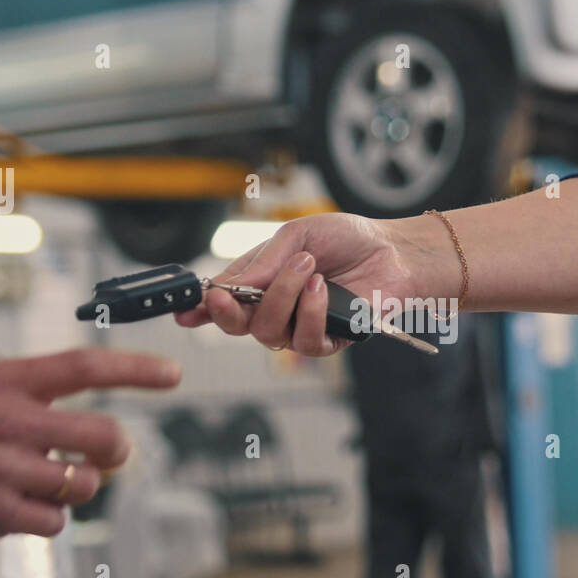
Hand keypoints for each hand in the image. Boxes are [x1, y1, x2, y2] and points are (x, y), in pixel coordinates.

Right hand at [0, 348, 180, 542]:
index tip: (174, 374)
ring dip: (72, 490)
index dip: (136, 370)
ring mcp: (2, 468)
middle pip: (105, 437)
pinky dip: (43, 521)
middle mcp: (9, 419)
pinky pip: (53, 522)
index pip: (86, 366)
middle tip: (104, 458)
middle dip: (115, 452)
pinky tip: (11, 509)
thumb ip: (24, 400)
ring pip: (82, 485)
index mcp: (4, 381)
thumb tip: (83, 430)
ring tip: (36, 485)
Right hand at [175, 212, 456, 355]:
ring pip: (268, 333)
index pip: (223, 301)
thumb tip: (226, 284)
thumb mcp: (298, 234)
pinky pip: (305, 342)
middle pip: (237, 326)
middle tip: (228, 295)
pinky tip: (324, 289)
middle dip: (227, 312)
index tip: (185, 309)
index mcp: (261, 282)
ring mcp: (300, 327)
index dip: (201, 308)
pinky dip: (311, 313)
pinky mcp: (328, 342)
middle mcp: (276, 309)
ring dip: (283, 297)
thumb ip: (263, 259)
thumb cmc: (346, 239)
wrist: (392, 250)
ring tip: (309, 268)